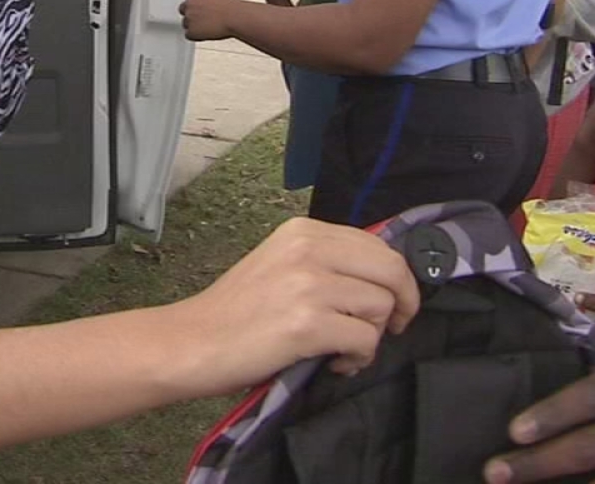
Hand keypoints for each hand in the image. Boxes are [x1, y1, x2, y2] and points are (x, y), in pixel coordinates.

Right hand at [170, 217, 418, 393]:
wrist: (191, 342)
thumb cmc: (235, 313)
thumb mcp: (281, 265)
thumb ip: (326, 261)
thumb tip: (382, 278)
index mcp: (304, 231)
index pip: (379, 245)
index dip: (397, 279)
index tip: (392, 304)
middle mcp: (309, 249)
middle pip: (392, 270)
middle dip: (402, 304)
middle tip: (390, 329)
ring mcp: (309, 285)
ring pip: (382, 307)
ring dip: (373, 336)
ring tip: (343, 349)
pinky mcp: (308, 324)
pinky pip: (366, 340)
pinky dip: (358, 358)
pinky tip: (333, 363)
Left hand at [180, 0, 240, 40]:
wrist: (235, 17)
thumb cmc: (231, 7)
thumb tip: (206, 4)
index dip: (195, 5)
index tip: (200, 9)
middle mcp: (190, 3)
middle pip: (183, 9)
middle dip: (191, 15)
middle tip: (202, 20)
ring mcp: (189, 17)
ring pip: (185, 23)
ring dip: (193, 26)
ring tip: (208, 28)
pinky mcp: (191, 30)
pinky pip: (188, 35)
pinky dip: (196, 36)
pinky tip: (205, 34)